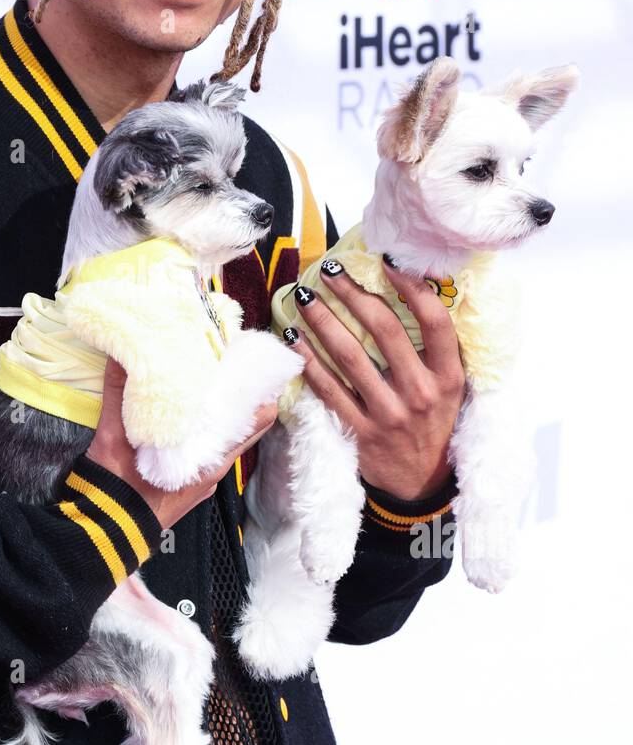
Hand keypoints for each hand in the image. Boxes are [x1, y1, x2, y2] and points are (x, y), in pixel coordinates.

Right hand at [85, 355, 277, 531]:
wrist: (106, 532)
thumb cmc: (116, 488)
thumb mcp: (113, 436)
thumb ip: (118, 393)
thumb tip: (118, 353)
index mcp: (211, 456)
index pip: (258, 417)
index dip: (258, 387)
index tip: (246, 360)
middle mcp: (216, 466)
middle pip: (247, 423)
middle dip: (241, 393)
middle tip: (226, 362)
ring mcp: (206, 476)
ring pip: (227, 436)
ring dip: (222, 411)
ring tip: (207, 380)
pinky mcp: (192, 482)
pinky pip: (210, 449)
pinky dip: (207, 429)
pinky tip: (190, 412)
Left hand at [286, 259, 465, 499]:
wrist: (422, 482)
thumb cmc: (434, 422)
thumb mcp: (450, 387)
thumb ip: (437, 349)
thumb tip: (414, 290)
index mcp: (448, 377)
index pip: (435, 322)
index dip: (412, 287)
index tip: (387, 261)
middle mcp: (421, 393)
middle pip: (385, 330)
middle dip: (353, 294)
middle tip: (330, 270)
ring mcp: (389, 414)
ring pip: (350, 356)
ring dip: (323, 321)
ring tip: (304, 296)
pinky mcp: (360, 432)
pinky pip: (328, 389)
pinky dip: (309, 361)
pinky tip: (294, 338)